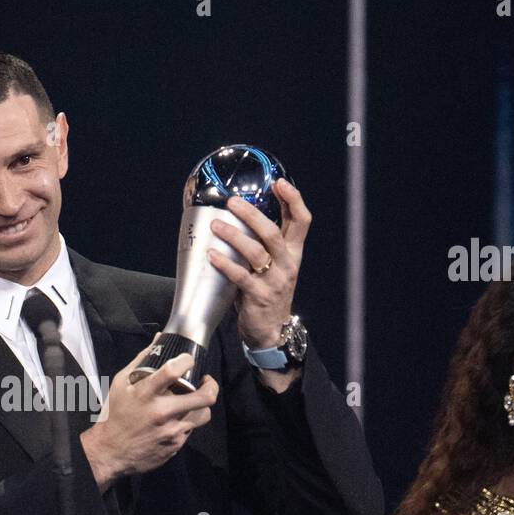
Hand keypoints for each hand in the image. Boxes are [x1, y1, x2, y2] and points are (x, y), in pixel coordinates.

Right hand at [79, 338, 218, 491]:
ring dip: (201, 405)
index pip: (173, 370)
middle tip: (206, 381)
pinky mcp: (175, 445)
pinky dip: (186, 422)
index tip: (188, 360)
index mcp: (145, 394)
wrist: (110, 451)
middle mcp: (162, 412)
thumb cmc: (115, 414)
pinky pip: (190, 429)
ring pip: (203, 414)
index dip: (187, 360)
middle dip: (211, 385)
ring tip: (193, 400)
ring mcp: (171, 431)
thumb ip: (142, 360)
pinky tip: (175, 419)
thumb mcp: (121, 383)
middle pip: (204, 397)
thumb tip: (159, 339)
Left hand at [206, 178, 310, 348]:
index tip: (279, 183)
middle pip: (274, 233)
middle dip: (253, 214)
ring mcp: (275, 281)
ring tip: (216, 225)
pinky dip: (225, 264)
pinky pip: (241, 277)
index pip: (302, 221)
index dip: (293, 200)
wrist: (271, 332)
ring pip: (257, 252)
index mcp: (293, 253)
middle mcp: (287, 264)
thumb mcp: (274, 266)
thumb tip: (239, 215)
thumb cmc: (266, 292)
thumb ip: (263, 244)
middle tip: (232, 202)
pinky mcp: (259, 297)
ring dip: (234, 236)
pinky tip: (211, 254)